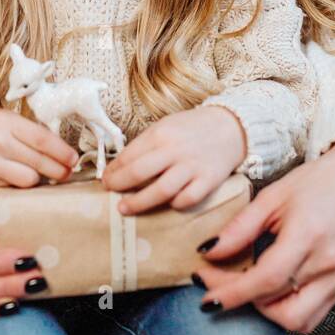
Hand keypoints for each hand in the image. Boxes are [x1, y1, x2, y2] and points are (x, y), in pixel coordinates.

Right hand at [0, 107, 78, 189]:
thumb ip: (22, 131)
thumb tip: (55, 147)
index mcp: (4, 121)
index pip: (43, 138)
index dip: (63, 152)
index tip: (74, 159)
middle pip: (39, 162)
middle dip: (58, 170)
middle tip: (66, 173)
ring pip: (27, 180)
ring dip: (38, 181)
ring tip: (43, 178)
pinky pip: (9, 188)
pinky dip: (18, 187)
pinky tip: (19, 181)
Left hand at [100, 106, 245, 213]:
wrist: (230, 127)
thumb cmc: (192, 128)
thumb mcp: (165, 126)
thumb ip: (145, 144)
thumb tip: (120, 165)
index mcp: (161, 134)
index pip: (129, 156)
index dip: (113, 170)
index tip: (105, 179)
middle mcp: (175, 150)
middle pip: (139, 173)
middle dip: (119, 185)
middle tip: (109, 192)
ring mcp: (192, 167)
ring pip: (160, 191)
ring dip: (138, 202)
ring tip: (124, 208)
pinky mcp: (208, 181)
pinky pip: (186, 200)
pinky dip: (174, 204)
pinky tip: (166, 204)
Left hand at [190, 134, 334, 333]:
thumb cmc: (315, 183)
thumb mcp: (272, 197)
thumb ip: (240, 228)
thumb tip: (208, 252)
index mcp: (308, 237)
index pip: (266, 280)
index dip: (232, 292)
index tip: (205, 295)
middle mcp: (327, 265)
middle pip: (281, 309)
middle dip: (245, 302)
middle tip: (221, 284)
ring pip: (298, 322)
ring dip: (267, 312)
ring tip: (248, 289)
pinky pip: (312, 317)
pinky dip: (287, 312)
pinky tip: (270, 293)